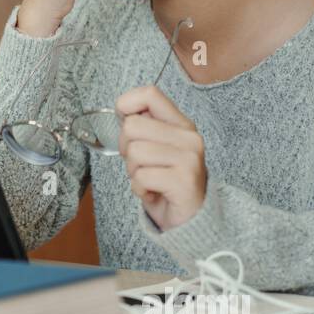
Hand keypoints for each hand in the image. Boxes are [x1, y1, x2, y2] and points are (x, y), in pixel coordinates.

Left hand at [116, 85, 206, 230]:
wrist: (191, 220)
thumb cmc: (165, 182)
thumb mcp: (155, 148)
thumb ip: (144, 128)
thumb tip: (123, 113)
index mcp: (180, 124)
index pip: (150, 94)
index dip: (126, 106)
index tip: (125, 125)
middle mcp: (189, 137)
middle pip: (133, 126)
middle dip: (126, 148)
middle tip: (140, 165)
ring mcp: (188, 158)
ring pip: (135, 152)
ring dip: (133, 172)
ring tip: (149, 180)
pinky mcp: (183, 181)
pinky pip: (141, 177)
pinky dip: (139, 189)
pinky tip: (153, 193)